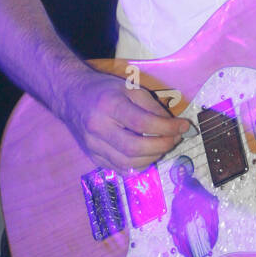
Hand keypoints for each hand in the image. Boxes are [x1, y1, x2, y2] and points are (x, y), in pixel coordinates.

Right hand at [60, 66, 190, 171]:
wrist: (71, 96)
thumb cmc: (104, 90)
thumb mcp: (130, 88)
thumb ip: (152, 106)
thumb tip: (173, 126)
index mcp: (108, 105)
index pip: (142, 122)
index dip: (167, 127)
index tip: (184, 126)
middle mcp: (98, 128)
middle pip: (135, 147)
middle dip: (162, 145)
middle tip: (175, 138)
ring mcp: (93, 146)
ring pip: (128, 162)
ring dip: (153, 157)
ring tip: (163, 145)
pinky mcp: (93, 157)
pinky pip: (120, 169)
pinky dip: (140, 165)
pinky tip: (148, 154)